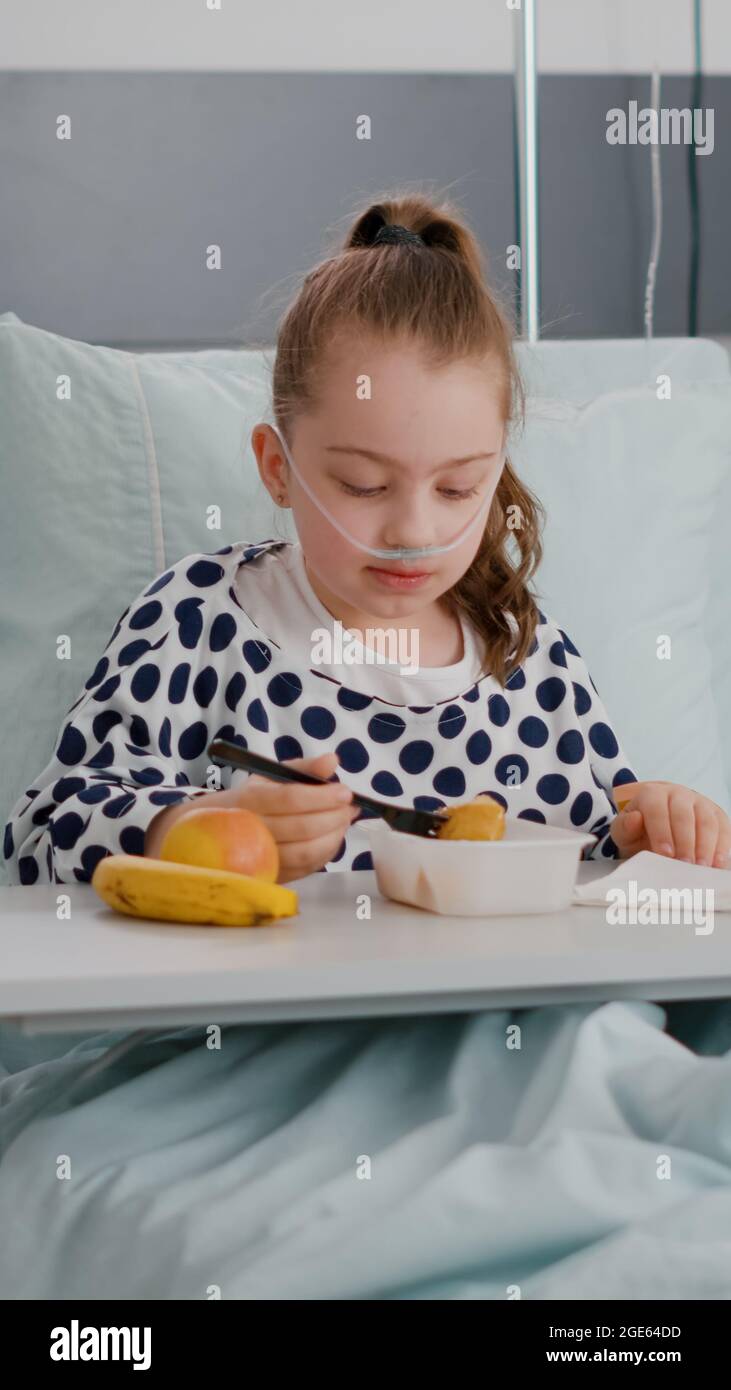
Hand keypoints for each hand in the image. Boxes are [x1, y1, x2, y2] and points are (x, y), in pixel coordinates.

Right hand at [182, 750, 358, 883]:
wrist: (213, 835)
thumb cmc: (249, 800)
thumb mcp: (270, 777)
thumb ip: (303, 768)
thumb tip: (332, 761)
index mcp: (249, 800)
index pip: (291, 799)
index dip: (322, 796)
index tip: (345, 792)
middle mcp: (251, 831)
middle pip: (302, 828)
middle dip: (334, 817)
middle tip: (349, 807)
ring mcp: (259, 859)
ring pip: (305, 853)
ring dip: (334, 837)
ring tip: (343, 821)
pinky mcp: (270, 877)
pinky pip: (305, 869)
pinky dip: (325, 853)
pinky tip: (332, 838)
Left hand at [610, 781, 730, 866]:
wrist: (658, 827)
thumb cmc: (639, 832)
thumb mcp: (624, 833)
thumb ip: (624, 828)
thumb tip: (635, 819)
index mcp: (652, 794)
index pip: (657, 810)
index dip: (662, 832)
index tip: (665, 854)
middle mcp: (678, 793)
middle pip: (684, 815)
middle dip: (685, 842)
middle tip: (685, 865)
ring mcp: (700, 802)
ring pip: (706, 821)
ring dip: (706, 846)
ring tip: (702, 868)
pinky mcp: (716, 814)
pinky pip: (723, 827)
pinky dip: (723, 846)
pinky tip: (718, 864)